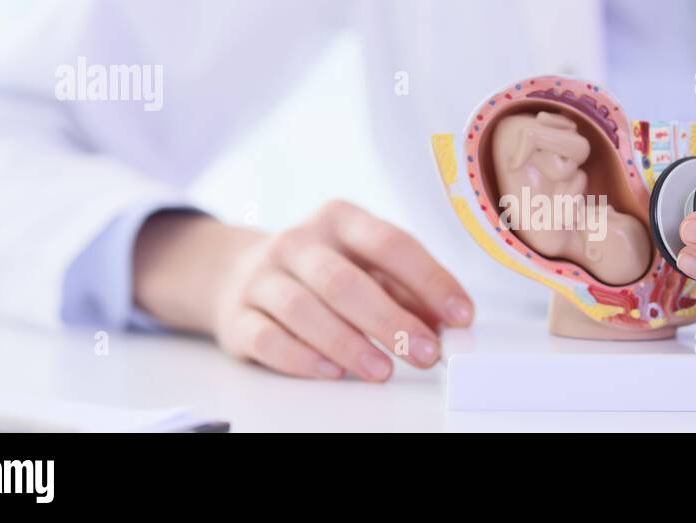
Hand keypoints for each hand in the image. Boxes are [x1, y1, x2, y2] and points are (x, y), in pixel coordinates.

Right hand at [133, 201, 473, 381]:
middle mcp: (298, 243)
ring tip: (383, 370)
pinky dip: (300, 357)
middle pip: (344, 280)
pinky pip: (266, 337)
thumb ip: (407, 292)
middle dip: (391, 320)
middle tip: (425, 353)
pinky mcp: (235, 316)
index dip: (430, 280)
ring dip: (348, 343)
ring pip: (303, 309)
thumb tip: (448, 325)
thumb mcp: (366, 268)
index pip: (391, 243)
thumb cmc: (321, 272)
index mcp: (340, 220)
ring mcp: (261, 277)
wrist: (235, 273)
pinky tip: (332, 372)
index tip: (461, 315)